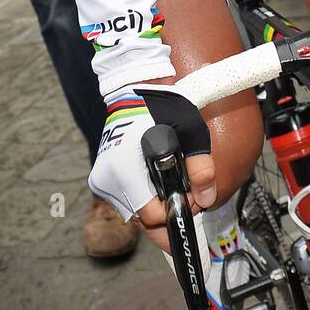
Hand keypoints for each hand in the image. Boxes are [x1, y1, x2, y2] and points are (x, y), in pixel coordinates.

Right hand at [89, 82, 216, 251]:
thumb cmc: (160, 105)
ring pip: (135, 212)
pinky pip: (127, 200)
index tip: (189, 197)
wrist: (134, 90)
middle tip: (186, 193)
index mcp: (125, 170)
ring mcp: (103, 179)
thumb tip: (206, 198)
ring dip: (156, 205)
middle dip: (168, 212)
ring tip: (174, 183)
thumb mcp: (190, 131)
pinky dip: (145, 197)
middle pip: (143, 219)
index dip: (175, 211)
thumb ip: (201, 167)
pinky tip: (159, 182)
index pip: (151, 216)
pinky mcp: (103, 178)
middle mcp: (108, 179)